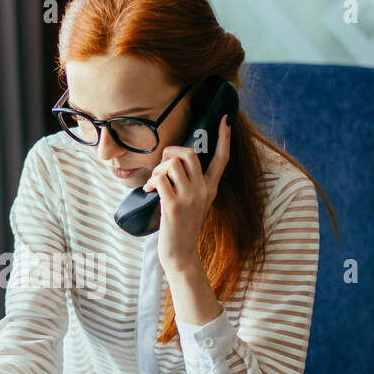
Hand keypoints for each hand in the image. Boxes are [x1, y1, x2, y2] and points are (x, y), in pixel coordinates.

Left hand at [143, 114, 231, 273]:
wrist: (180, 254)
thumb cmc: (182, 227)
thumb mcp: (194, 203)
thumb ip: (190, 184)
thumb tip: (172, 164)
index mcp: (211, 189)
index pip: (222, 159)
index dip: (224, 138)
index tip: (225, 119)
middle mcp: (203, 191)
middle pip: (190, 153)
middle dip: (171, 152)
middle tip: (162, 166)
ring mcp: (189, 198)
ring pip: (172, 164)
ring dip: (158, 168)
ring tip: (154, 182)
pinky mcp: (173, 206)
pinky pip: (160, 179)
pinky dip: (151, 181)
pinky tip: (148, 191)